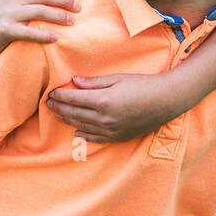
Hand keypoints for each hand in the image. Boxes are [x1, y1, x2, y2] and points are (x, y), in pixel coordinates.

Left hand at [45, 73, 184, 142]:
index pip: (73, 99)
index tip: (51, 92)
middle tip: (48, 103)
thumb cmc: (142, 84)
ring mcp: (111, 130)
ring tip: (58, 114)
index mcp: (102, 100)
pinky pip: (96, 138)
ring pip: (82, 126)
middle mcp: (104, 118)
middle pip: (74, 113)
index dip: (60, 96)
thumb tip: (74, 81)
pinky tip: (76, 131)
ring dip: (68, 120)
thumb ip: (94, 82)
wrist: (166, 100)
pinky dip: (84, 134)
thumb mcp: (117, 78)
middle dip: (60, 107)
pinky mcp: (119, 136)